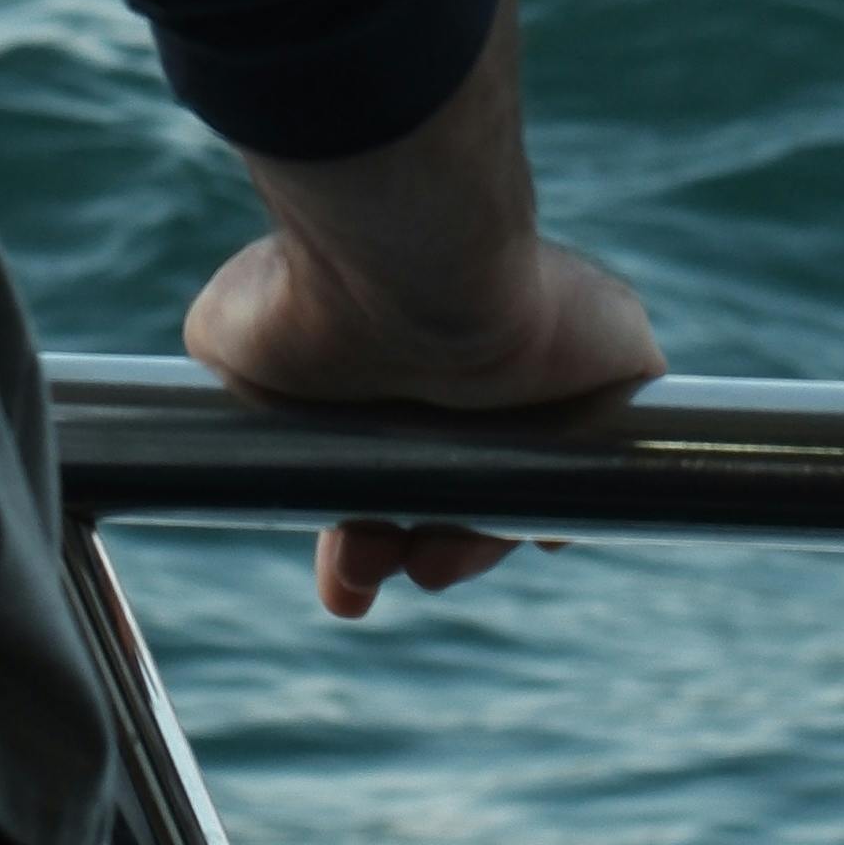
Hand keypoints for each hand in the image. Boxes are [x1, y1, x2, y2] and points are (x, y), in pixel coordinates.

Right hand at [180, 0, 656, 621]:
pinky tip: (530, 526)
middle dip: (399, 551)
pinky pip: (611, 458)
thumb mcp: (240, 342)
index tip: (340, 582)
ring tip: (417, 559)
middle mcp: (464, 372)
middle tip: (359, 579)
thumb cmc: (314, 293)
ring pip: (520, 494)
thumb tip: (228, 416)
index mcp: (388, 370)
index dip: (360, 532)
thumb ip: (248, 376)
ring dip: (469, 549)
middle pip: (451, 497)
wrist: (404, 262)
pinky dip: (569, 503)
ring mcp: (542, 370)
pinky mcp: (615, 359)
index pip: (387, 469)